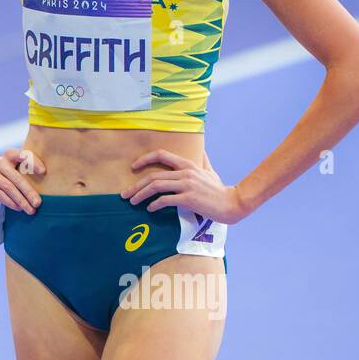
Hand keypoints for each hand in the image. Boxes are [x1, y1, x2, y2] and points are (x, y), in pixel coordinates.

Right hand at [0, 148, 45, 213]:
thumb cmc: (4, 179)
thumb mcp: (14, 173)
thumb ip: (26, 174)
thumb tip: (46, 189)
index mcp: (9, 156)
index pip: (22, 155)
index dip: (33, 161)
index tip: (43, 172)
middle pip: (16, 177)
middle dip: (29, 191)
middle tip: (38, 203)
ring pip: (8, 187)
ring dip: (21, 200)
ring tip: (30, 210)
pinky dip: (10, 202)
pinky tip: (18, 208)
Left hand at [120, 149, 249, 223]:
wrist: (232, 203)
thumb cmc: (219, 189)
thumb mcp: (210, 171)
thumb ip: (203, 160)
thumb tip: (201, 150)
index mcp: (188, 164)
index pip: (161, 155)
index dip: (144, 159)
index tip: (133, 167)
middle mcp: (185, 172)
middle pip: (153, 175)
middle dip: (136, 185)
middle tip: (125, 194)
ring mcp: (187, 185)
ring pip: (156, 186)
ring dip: (140, 195)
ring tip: (133, 202)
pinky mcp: (189, 199)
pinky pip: (165, 200)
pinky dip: (154, 204)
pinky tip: (150, 209)